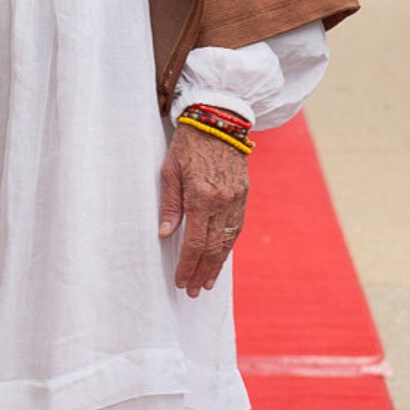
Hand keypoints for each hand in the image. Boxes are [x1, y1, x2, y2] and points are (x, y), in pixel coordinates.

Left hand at [158, 124, 248, 296]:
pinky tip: (220, 257)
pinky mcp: (244, 194)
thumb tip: (165, 235)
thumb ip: (170, 205)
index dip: (187, 265)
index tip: (180, 280)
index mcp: (202, 196)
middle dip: (202, 271)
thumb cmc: (188, 143)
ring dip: (217, 264)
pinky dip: (227, 245)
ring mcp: (237, 198)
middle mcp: (223, 201)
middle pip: (213, 247)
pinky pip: (236, 227)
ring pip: (228, 241)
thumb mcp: (169, 171)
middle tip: (193, 290)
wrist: (219, 118)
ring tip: (206, 282)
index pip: (195, 242)